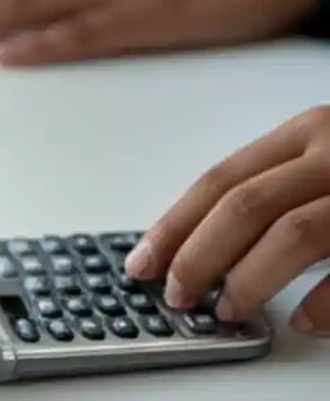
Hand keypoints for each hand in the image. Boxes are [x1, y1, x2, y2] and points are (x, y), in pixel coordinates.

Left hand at [125, 107, 329, 333]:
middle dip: (199, 256)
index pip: (220, 180)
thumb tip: (199, 242)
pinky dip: (327, 301)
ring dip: (251, 279)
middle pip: (246, 206)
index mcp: (308, 131)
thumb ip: (274, 185)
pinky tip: (305, 321)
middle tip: (178, 295)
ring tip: (228, 310)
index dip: (175, 226)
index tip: (142, 264)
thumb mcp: (326, 154)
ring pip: (297, 233)